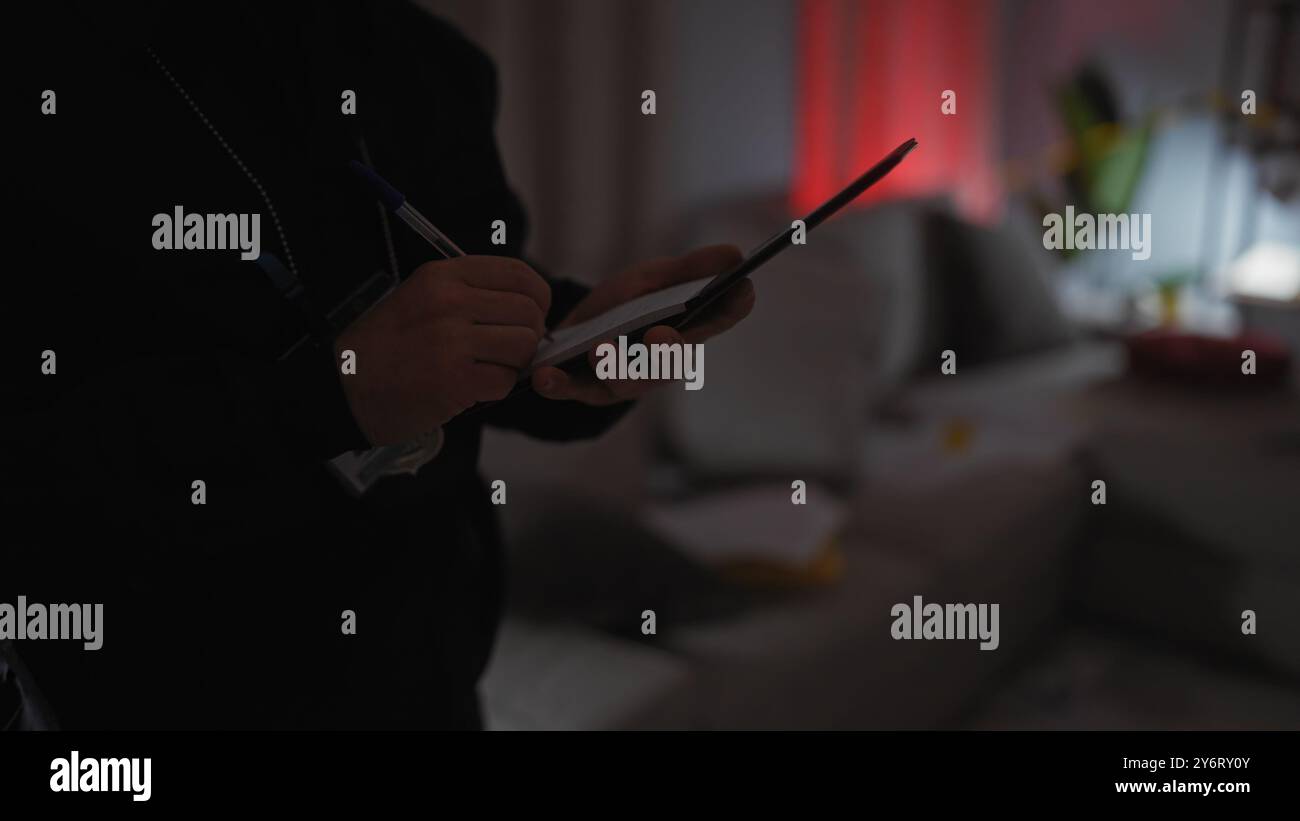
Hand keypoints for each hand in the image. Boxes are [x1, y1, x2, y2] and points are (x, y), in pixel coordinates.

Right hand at [335, 256, 549, 444]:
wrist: (343, 387)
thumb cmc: (385, 347)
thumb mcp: (419, 297)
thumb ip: (468, 293)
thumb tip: (526, 305)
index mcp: (442, 276)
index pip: (519, 274)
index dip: (537, 298)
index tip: (532, 315)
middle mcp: (449, 302)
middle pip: (528, 312)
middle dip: (528, 336)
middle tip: (509, 351)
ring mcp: (452, 341)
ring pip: (523, 346)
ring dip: (514, 364)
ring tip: (488, 368)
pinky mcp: (455, 380)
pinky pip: (506, 381)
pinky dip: (496, 389)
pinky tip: (472, 388)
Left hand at [531, 244, 754, 404]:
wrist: (577, 330)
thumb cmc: (624, 305)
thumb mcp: (653, 279)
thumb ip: (689, 269)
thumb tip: (735, 254)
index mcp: (688, 329)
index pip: (723, 318)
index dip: (734, 306)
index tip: (741, 288)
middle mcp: (662, 362)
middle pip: (673, 362)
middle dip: (667, 351)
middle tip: (659, 334)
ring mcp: (626, 380)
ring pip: (627, 383)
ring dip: (613, 368)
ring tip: (599, 350)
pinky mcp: (588, 390)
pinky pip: (575, 391)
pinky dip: (559, 386)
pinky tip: (544, 377)